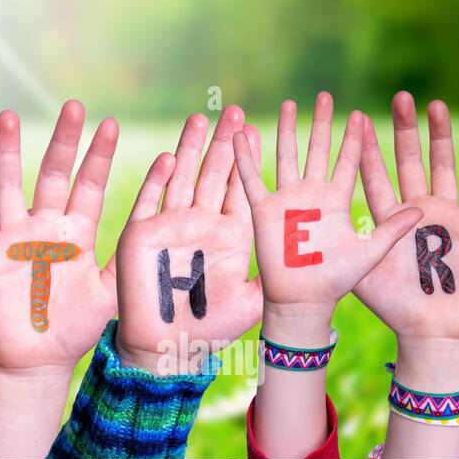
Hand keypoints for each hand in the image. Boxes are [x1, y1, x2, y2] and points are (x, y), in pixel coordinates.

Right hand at [0, 100, 116, 371]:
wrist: (35, 363)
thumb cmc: (74, 330)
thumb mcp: (109, 293)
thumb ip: (126, 260)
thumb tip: (159, 226)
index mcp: (76, 234)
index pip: (89, 186)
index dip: (99, 156)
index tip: (111, 123)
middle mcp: (44, 228)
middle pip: (53, 175)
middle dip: (63, 142)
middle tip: (72, 106)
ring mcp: (13, 239)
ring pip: (8, 186)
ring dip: (7, 153)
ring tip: (6, 116)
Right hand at [114, 106, 262, 373]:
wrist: (167, 348)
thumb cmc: (211, 329)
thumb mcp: (254, 302)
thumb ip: (281, 278)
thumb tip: (317, 263)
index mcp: (229, 234)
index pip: (241, 187)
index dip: (249, 158)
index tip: (260, 128)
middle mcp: (200, 224)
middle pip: (212, 174)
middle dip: (223, 142)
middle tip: (234, 110)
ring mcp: (170, 226)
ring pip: (182, 178)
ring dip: (191, 149)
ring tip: (201, 119)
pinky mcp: (141, 235)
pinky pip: (151, 201)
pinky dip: (159, 180)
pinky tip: (169, 158)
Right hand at [233, 92, 421, 341]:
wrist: (303, 301)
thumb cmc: (337, 281)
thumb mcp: (371, 252)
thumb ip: (393, 229)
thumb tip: (423, 209)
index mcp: (337, 201)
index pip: (347, 161)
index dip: (353, 139)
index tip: (359, 114)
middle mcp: (311, 195)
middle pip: (316, 150)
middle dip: (321, 123)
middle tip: (326, 95)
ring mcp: (286, 200)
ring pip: (286, 156)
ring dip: (285, 130)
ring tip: (289, 104)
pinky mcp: (263, 210)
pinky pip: (251, 179)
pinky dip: (244, 157)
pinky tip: (240, 135)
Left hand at [355, 94, 458, 343]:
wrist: (431, 331)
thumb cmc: (392, 304)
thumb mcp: (361, 266)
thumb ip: (343, 236)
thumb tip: (312, 211)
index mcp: (386, 216)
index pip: (370, 174)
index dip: (363, 147)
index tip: (354, 118)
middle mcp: (414, 209)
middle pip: (407, 160)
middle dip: (402, 129)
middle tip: (399, 96)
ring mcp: (445, 214)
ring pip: (442, 165)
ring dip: (439, 136)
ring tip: (434, 105)